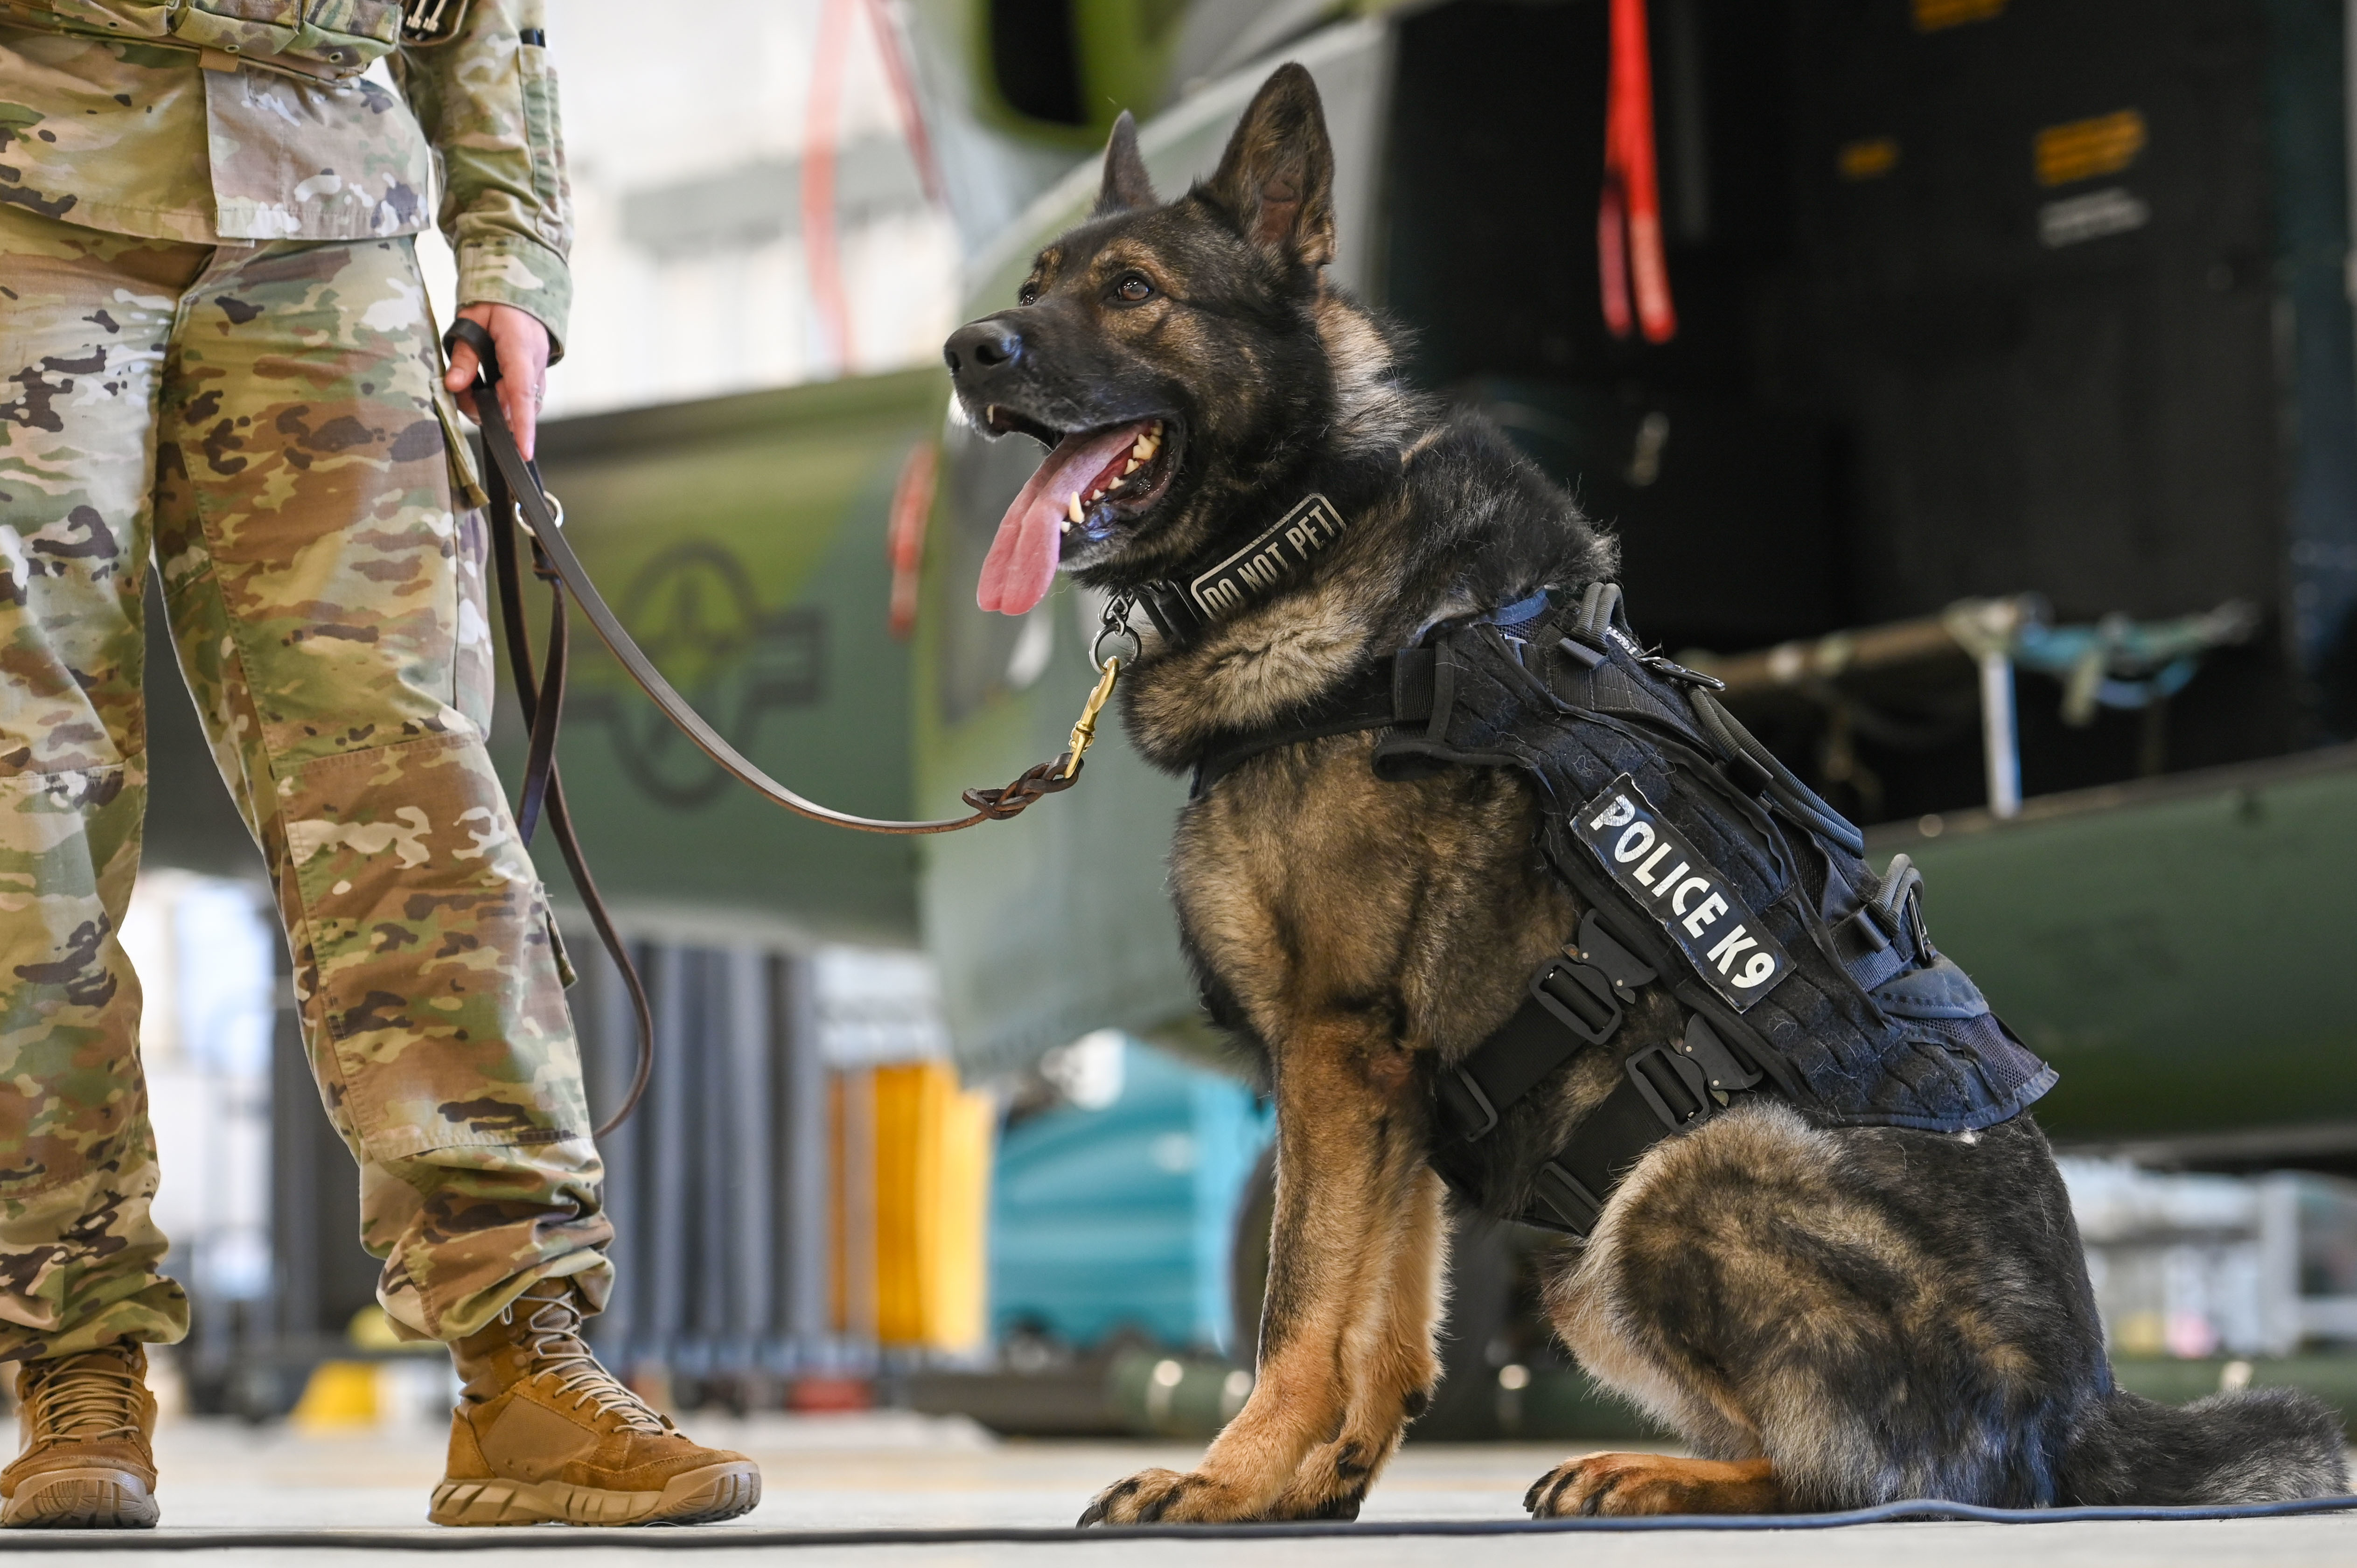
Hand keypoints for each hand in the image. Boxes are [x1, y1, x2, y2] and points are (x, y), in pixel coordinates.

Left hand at [444, 302, 551, 461]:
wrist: (521, 293)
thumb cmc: (496, 304)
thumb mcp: (472, 321)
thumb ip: (464, 355)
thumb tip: (453, 386)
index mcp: (520, 349)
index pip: (522, 394)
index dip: (523, 425)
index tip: (523, 451)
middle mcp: (535, 365)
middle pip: (513, 407)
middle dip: (485, 410)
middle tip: (461, 391)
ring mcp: (538, 373)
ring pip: (516, 407)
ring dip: (491, 406)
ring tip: (471, 385)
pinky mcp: (535, 378)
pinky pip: (518, 400)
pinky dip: (500, 401)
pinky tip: (485, 387)